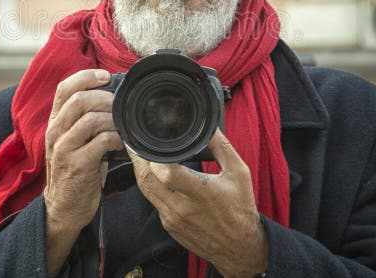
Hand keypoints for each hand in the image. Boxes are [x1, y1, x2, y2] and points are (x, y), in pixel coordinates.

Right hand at [43, 69, 122, 274]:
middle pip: (79, 99)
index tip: (106, 76)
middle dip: (106, 98)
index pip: (64, 88)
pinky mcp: (76, 164)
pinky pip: (101, 141)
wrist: (64, 207)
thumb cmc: (75, 169)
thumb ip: (84, 119)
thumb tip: (112, 96)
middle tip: (121, 106)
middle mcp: (55, 132)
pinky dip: (116, 139)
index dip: (86, 76)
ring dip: (113, 120)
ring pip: (91, 119)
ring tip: (122, 127)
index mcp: (55, 122)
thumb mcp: (73, 140)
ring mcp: (63, 148)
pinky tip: (120, 145)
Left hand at [128, 130, 267, 277]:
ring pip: (146, 191)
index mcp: (201, 192)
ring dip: (141, 172)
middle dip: (138, 159)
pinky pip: (154, 202)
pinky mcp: (169, 226)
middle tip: (135, 143)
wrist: (239, 247)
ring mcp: (173, 219)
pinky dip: (151, 187)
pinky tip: (155, 176)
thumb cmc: (240, 209)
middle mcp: (183, 208)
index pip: (166, 173)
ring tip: (140, 155)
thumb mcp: (239, 173)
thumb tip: (209, 127)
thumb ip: (222, 147)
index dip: (155, 156)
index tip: (151, 141)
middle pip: (148, 180)